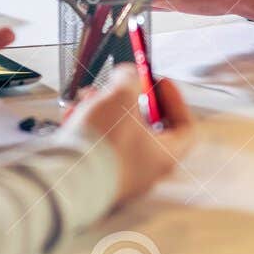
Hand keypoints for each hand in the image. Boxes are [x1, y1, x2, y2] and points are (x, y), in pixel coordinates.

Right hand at [64, 66, 194, 206]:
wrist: (68, 178)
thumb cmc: (104, 144)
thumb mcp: (122, 96)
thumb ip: (130, 79)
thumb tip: (129, 74)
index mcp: (165, 156)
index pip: (185, 127)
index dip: (174, 100)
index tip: (159, 83)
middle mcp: (146, 171)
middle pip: (146, 127)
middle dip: (129, 101)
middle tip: (118, 87)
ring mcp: (119, 176)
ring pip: (117, 134)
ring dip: (103, 110)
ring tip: (87, 99)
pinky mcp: (95, 178)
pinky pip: (96, 147)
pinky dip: (87, 128)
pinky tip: (73, 117)